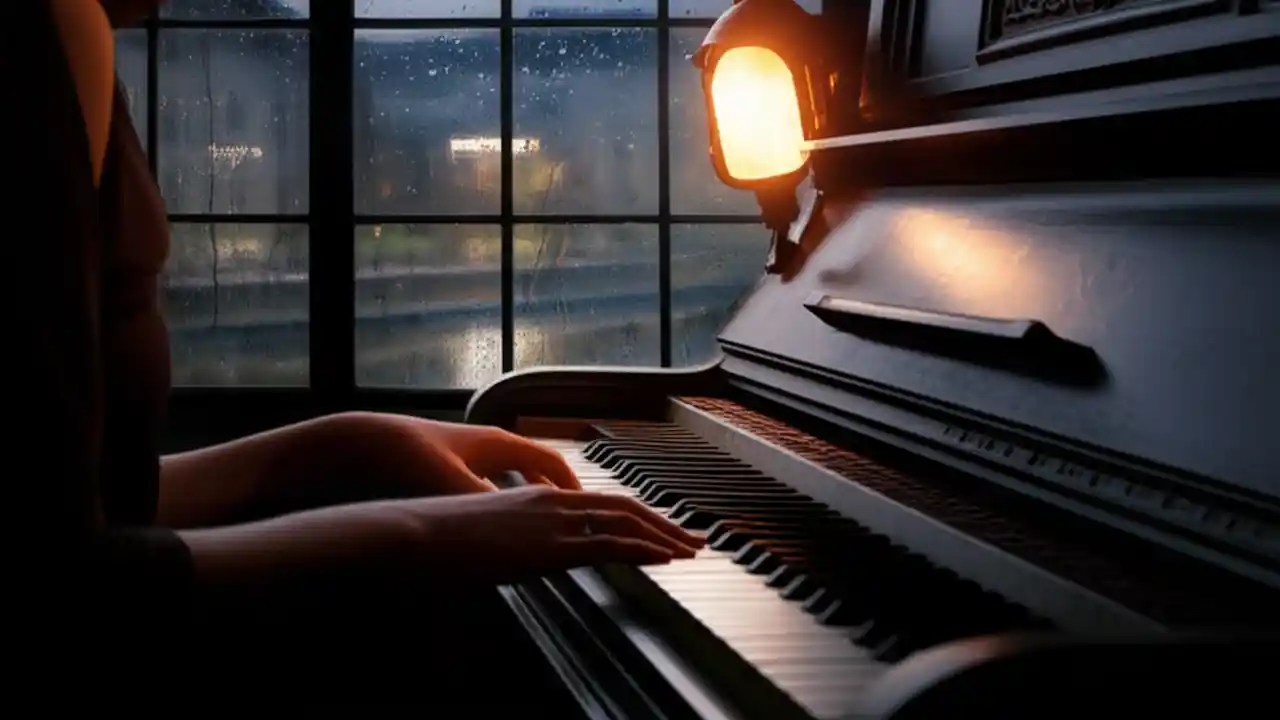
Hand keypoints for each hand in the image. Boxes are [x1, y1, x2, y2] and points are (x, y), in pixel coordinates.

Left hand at [159, 412, 581, 528]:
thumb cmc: (405, 458)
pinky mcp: (439, 462)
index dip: (574, 487)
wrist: (357, 442)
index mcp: (496, 443)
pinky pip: (481, 481)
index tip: (590, 508)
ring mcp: (461, 451)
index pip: (550, 462)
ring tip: (533, 522)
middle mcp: (483, 443)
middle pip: (532, 465)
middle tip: (570, 516)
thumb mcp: (455, 488)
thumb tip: (524, 530)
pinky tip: (485, 523)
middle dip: (553, 490)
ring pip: (505, 474)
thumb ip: (492, 508)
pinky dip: (493, 499)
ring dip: (523, 494)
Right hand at [412, 485, 705, 581]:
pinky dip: (644, 548)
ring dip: (664, 536)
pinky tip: (665, 556)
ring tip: (691, 549)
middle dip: (663, 523)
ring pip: (626, 522)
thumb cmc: (440, 538)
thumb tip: (517, 558)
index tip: (659, 527)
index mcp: (539, 497)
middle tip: (692, 537)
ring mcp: (554, 521)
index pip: (601, 503)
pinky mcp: (550, 545)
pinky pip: (610, 544)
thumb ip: (511, 542)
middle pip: (624, 507)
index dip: (636, 514)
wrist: (419, 531)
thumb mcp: (486, 537)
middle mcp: (553, 501)